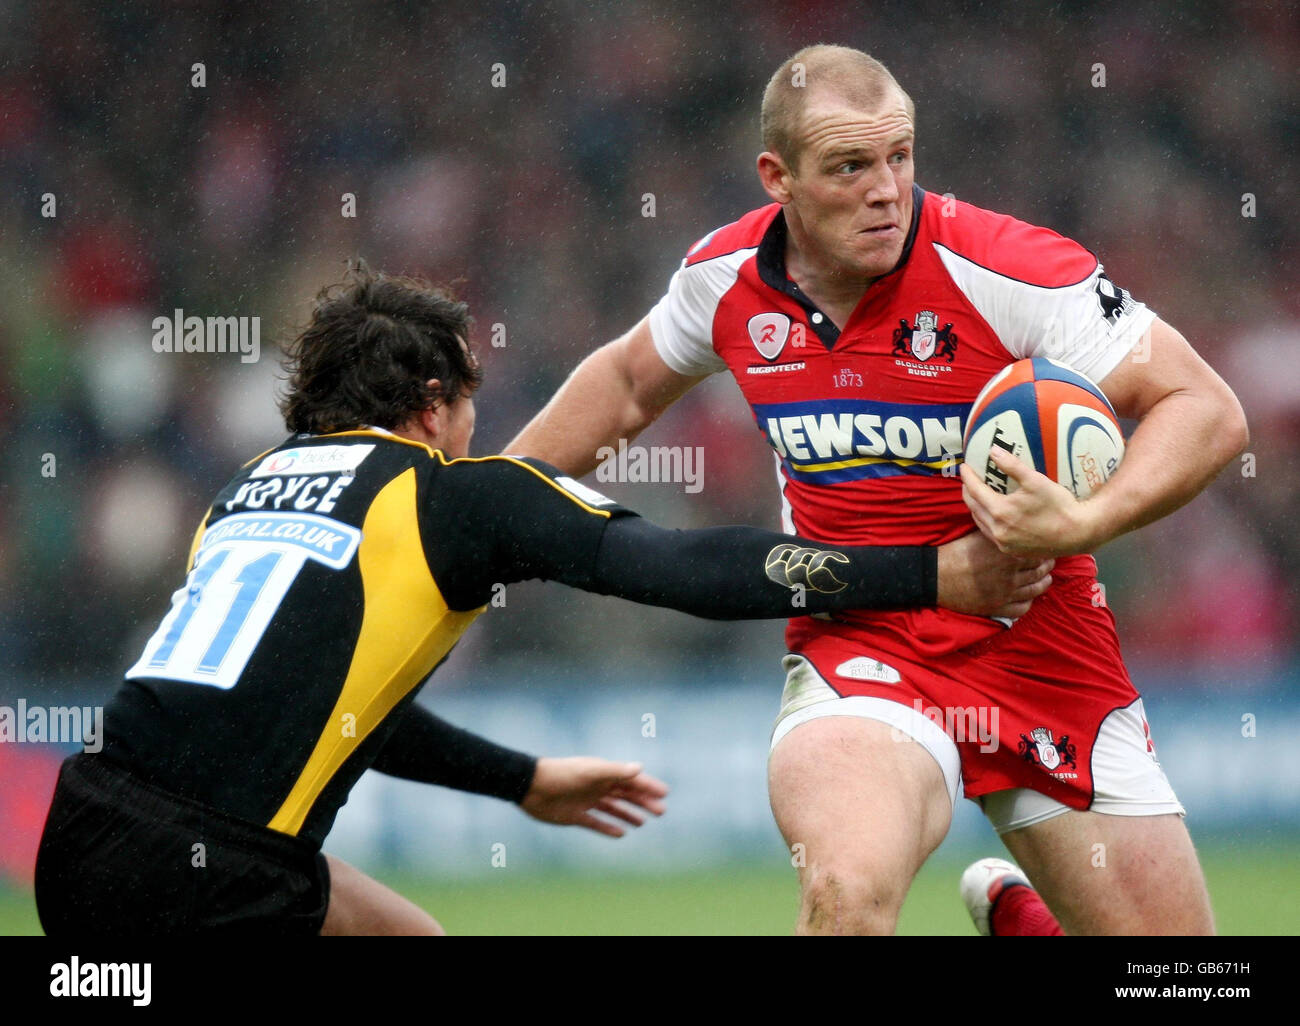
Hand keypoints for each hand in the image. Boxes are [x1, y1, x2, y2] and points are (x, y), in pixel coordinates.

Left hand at [520, 757, 668, 837]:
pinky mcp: (574, 815)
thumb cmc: (561, 774)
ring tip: (643, 823)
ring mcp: (586, 801)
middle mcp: (596, 786)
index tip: (665, 794)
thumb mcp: (590, 771)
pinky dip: (608, 827)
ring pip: (613, 808)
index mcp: (602, 773)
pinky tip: (620, 834)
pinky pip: (596, 822)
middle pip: (625, 794)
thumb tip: (640, 769)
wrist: (530, 787)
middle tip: (661, 811)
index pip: (631, 780)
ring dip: (628, 814)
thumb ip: (614, 771)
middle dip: (644, 802)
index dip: (648, 786)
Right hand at [936, 528, 1054, 617]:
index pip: (1037, 553)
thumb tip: (1011, 520)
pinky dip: (1029, 602)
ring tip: (1046, 578)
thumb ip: (998, 531)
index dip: (1044, 550)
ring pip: (1035, 589)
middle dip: (1047, 566)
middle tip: (1049, 561)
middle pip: (1039, 571)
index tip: (1045, 546)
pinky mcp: (998, 608)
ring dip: (1043, 583)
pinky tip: (1029, 596)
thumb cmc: (955, 552)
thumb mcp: (978, 535)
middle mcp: (1011, 575)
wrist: (936, 577)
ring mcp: (1006, 593)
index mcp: (1007, 555)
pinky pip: (1022, 608)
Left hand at [960, 447, 1096, 557]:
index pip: (975, 491)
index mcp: (1000, 511)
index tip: (964, 466)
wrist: (1078, 533)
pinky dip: (987, 521)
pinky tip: (992, 514)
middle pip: (973, 507)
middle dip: (968, 491)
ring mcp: (1003, 543)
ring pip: (980, 522)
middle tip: (969, 479)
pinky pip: (991, 534)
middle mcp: (997, 530)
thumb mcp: (1035, 480)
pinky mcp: (1011, 551)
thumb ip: (1011, 465)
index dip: (968, 477)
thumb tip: (993, 451)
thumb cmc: (1058, 505)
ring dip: (976, 507)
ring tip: (978, 494)